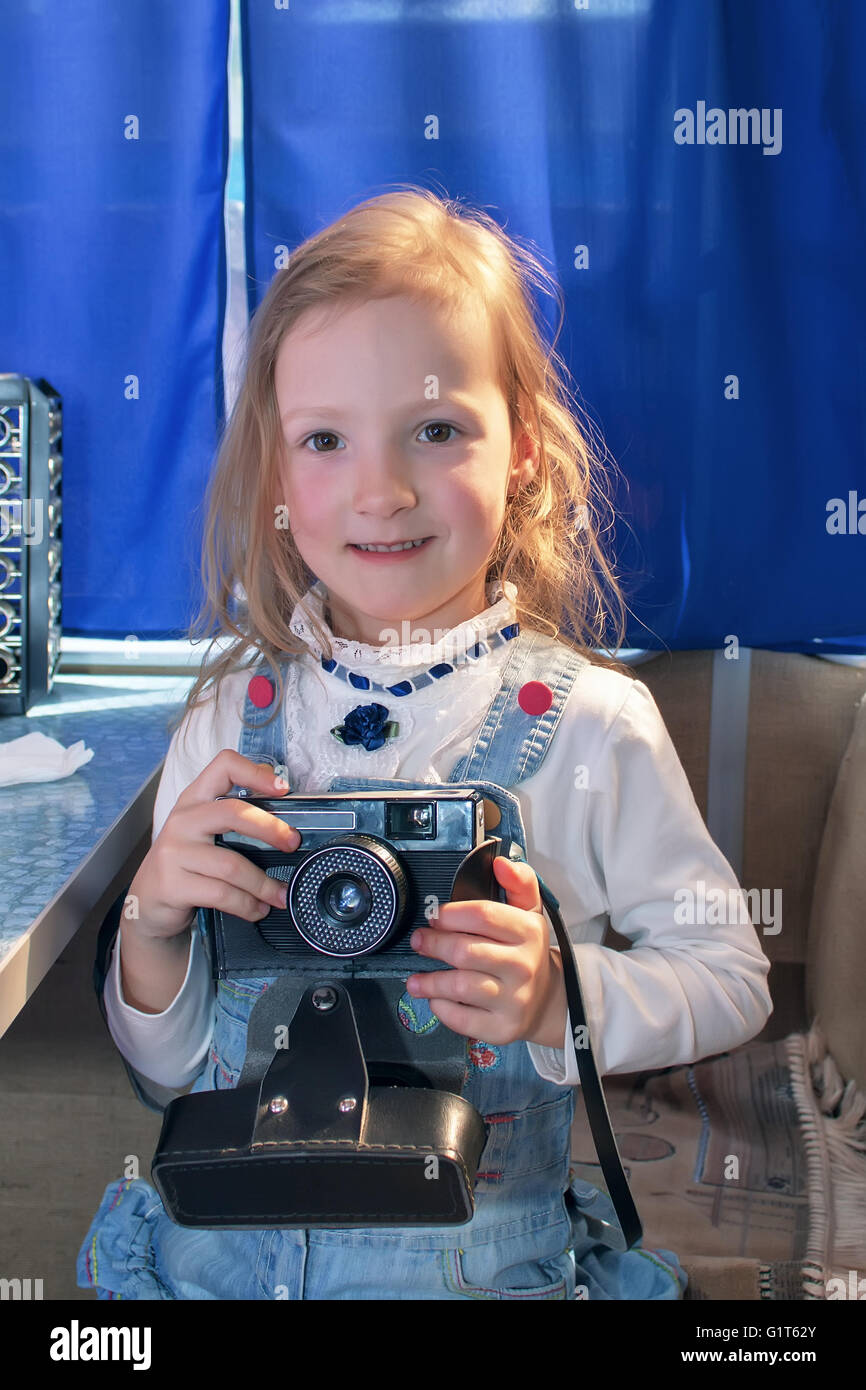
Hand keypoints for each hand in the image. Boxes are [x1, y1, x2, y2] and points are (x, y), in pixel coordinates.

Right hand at [128, 751, 300, 941]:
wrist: (147, 902)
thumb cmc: (185, 863)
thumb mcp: (203, 832)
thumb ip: (233, 817)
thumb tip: (283, 812)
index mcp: (194, 800)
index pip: (224, 767)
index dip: (255, 772)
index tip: (282, 787)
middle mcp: (182, 820)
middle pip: (232, 813)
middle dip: (271, 829)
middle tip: (293, 844)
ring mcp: (174, 853)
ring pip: (232, 865)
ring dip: (263, 884)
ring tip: (279, 894)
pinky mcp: (172, 885)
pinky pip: (221, 894)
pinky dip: (247, 905)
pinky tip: (257, 909)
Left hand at [405, 856, 566, 1047]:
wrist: (549, 1000)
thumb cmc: (527, 952)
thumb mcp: (530, 913)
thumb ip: (519, 882)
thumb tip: (501, 863)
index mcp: (529, 932)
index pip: (483, 915)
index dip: (451, 914)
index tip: (434, 916)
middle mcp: (523, 966)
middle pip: (464, 951)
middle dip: (433, 944)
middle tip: (418, 941)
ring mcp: (513, 999)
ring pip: (458, 986)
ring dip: (429, 981)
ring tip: (415, 979)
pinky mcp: (502, 1028)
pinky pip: (461, 1018)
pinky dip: (442, 1008)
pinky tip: (436, 999)